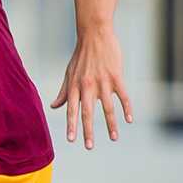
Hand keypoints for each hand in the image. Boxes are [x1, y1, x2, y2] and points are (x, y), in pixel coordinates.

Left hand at [51, 23, 132, 148]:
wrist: (94, 36)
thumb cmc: (80, 56)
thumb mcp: (68, 74)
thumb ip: (63, 92)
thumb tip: (54, 107)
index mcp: (74, 86)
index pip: (71, 110)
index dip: (71, 125)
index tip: (71, 140)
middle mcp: (87, 86)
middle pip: (87, 113)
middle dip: (87, 131)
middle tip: (89, 146)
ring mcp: (102, 82)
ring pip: (107, 108)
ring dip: (110, 124)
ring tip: (113, 138)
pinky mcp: (116, 76)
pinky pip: (123, 96)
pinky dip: (126, 108)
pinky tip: (129, 119)